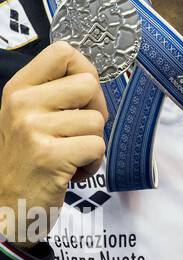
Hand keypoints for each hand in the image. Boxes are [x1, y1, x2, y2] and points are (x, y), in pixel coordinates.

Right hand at [0, 42, 108, 246]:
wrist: (6, 207)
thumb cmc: (28, 159)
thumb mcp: (29, 116)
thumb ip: (55, 93)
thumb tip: (92, 75)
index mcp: (18, 89)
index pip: (63, 52)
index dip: (85, 70)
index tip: (81, 95)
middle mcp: (21, 104)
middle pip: (89, 84)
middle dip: (95, 110)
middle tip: (75, 133)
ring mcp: (33, 129)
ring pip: (97, 120)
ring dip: (92, 143)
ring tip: (67, 156)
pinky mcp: (49, 156)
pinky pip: (97, 147)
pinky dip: (92, 163)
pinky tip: (69, 172)